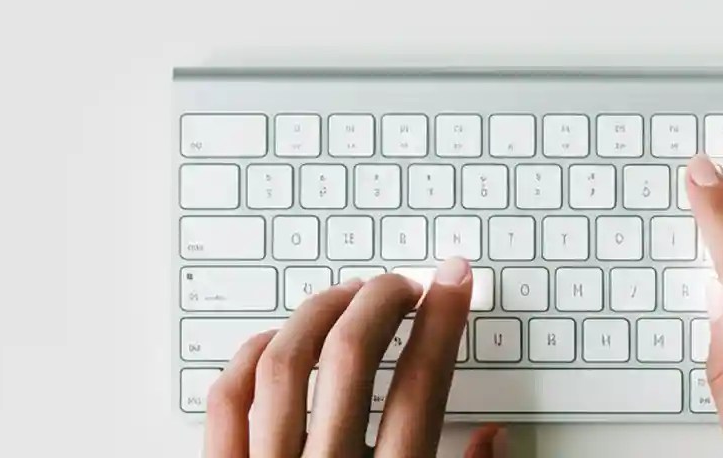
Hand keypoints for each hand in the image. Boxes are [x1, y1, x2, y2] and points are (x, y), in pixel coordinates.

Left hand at [203, 257, 502, 457]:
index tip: (453, 281)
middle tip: (401, 283)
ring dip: (319, 314)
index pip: (422, 386)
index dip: (443, 320)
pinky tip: (277, 340)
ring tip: (346, 297)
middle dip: (381, 301)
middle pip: (352, 358)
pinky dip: (250, 360)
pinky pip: (227, 405)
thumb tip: (494, 442)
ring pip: (285, 366)